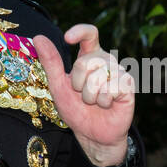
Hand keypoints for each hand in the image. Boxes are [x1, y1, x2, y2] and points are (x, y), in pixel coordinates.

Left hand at [33, 25, 134, 166]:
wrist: (92, 134)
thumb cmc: (76, 110)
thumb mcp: (58, 86)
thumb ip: (51, 62)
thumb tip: (39, 38)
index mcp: (89, 56)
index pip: (90, 34)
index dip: (80, 31)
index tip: (67, 38)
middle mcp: (106, 61)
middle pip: (86, 62)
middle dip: (78, 84)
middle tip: (82, 95)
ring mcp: (118, 72)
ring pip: (98, 77)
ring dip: (90, 96)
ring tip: (95, 102)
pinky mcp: (128, 85)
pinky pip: (111, 88)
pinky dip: (103, 101)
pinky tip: (107, 105)